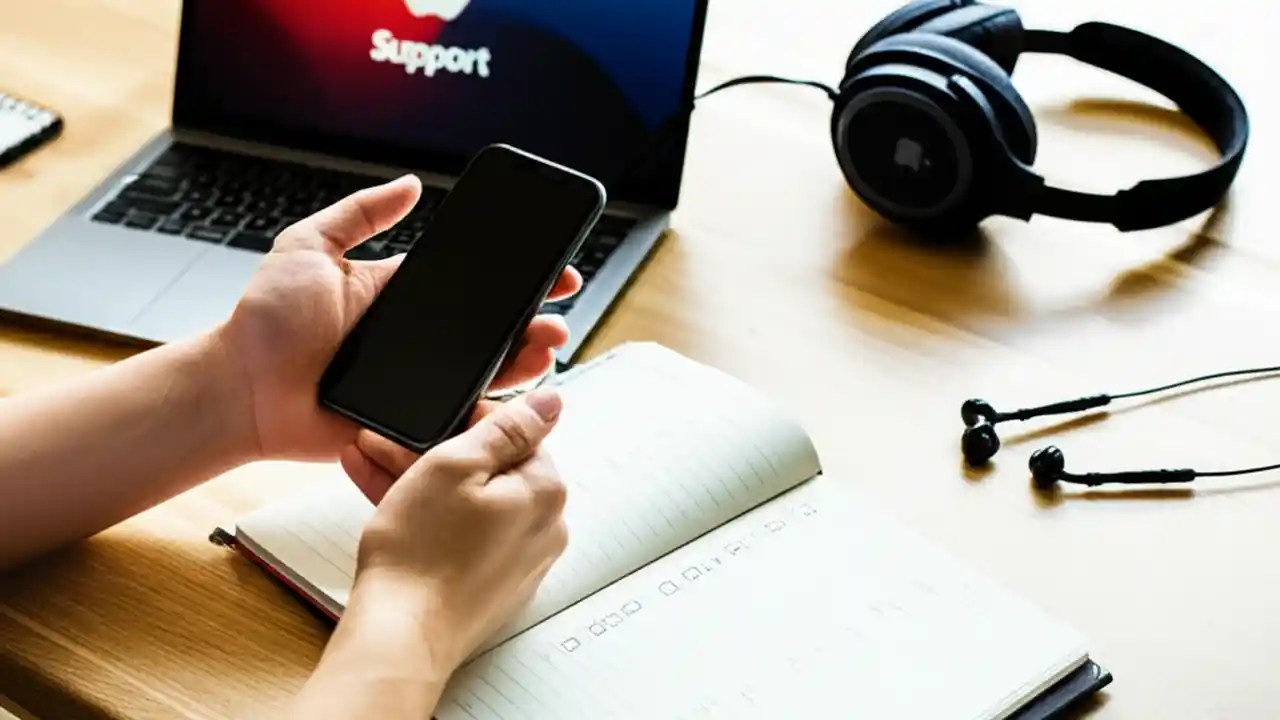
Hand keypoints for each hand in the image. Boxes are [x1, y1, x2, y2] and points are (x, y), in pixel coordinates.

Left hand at [215, 175, 581, 460]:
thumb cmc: (264, 322)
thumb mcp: (307, 246)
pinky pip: (459, 416)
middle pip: (489, 330)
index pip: (471, 284)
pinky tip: (518, 393)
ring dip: (524, 359)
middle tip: (558, 310)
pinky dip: (493, 407)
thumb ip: (359, 214)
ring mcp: (416, 382)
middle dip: (532, 319)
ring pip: (485, 373)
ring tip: (548, 343)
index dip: (513, 277)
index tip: (550, 267)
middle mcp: (416, 339)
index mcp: (400, 296)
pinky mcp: (409, 423)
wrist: (239, 390)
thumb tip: (409, 183)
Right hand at [350, 389, 568, 668]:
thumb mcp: (457, 465)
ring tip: (368, 464)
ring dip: (419, 480)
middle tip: (386, 442)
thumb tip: (549, 402)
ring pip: (468, 502)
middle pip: (490, 470)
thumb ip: (508, 427)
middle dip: (434, 451)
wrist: (400, 635)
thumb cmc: (423, 551)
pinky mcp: (488, 584)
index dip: (466, 423)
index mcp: (545, 492)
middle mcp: (542, 528)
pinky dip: (427, 516)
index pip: (517, 435)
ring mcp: (516, 561)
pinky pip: (461, 534)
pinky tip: (384, 501)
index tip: (428, 423)